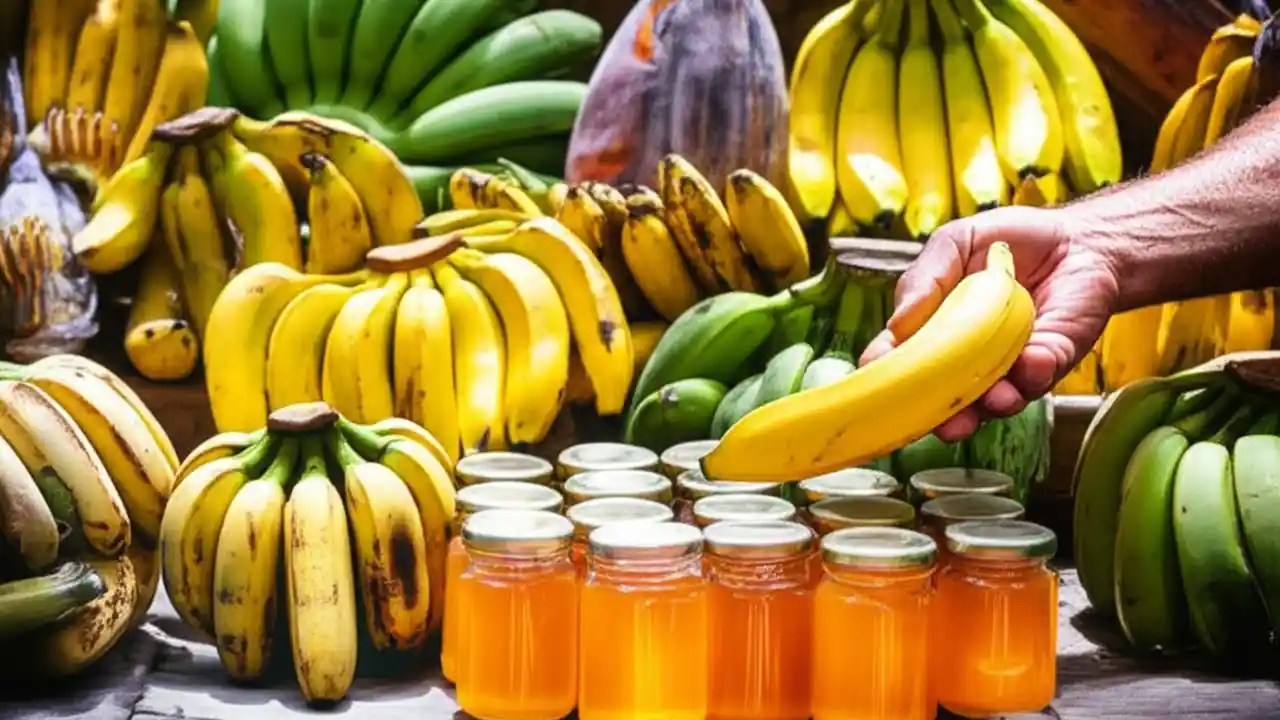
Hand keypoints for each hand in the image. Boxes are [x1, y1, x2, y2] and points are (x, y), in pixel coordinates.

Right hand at [860, 205, 1120, 440]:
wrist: (1077, 239)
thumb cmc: (1009, 241)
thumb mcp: (955, 243)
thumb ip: (924, 278)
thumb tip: (897, 324)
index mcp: (933, 332)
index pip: (902, 364)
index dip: (888, 377)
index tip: (882, 382)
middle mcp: (966, 361)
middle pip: (944, 402)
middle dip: (942, 418)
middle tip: (943, 421)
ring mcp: (1008, 368)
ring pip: (992, 403)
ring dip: (991, 404)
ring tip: (994, 395)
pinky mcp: (1050, 363)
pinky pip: (1038, 379)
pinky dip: (1032, 374)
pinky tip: (1031, 359)